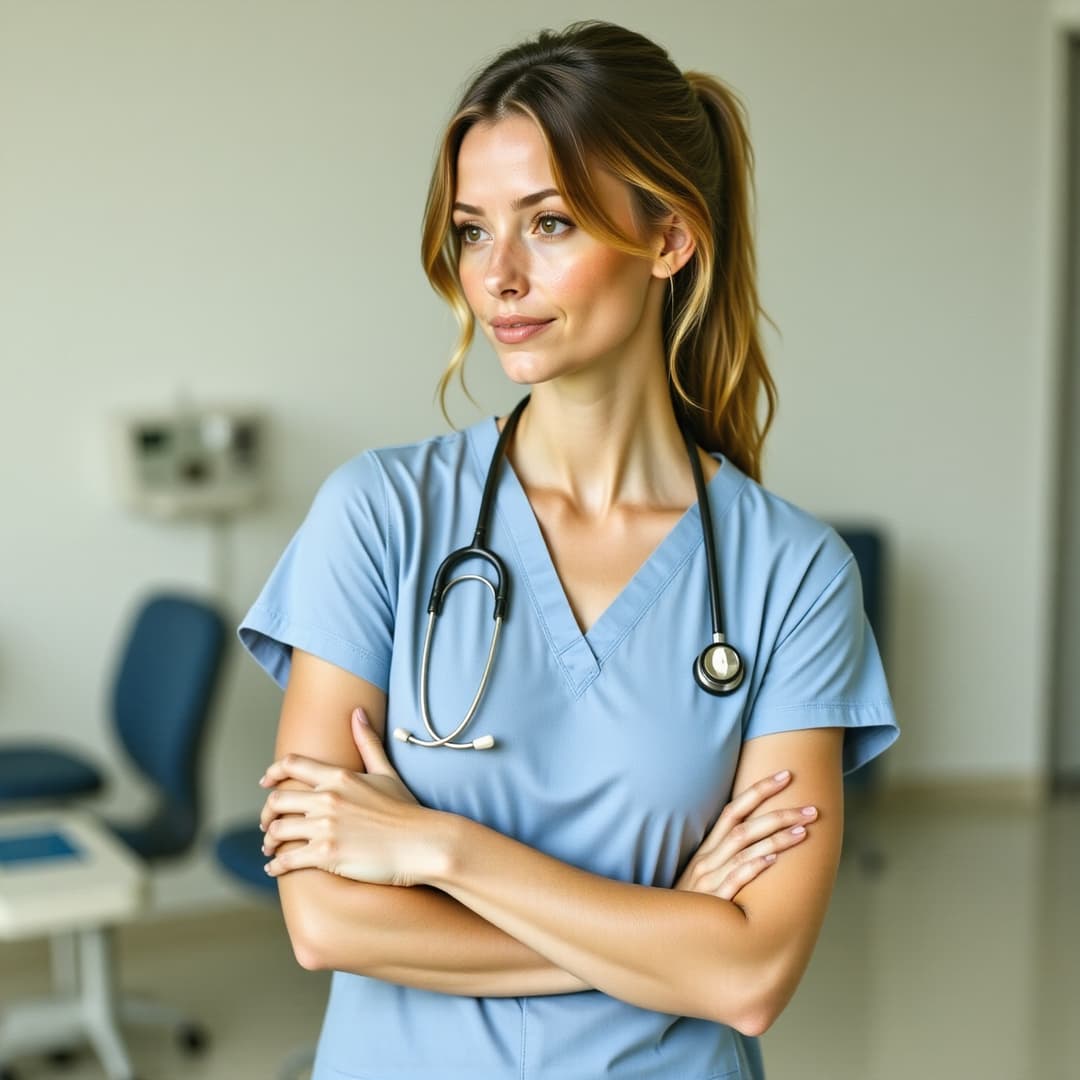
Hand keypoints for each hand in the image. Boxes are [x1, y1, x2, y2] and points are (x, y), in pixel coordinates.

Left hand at [258, 708, 427, 885]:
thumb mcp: (386, 772)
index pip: (291, 764)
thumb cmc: (406, 810)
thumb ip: (368, 742)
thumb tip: (358, 712)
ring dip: (269, 841)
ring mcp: (326, 827)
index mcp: (338, 776)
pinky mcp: (327, 855)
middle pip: (277, 801)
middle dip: (266, 813)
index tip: (265, 782)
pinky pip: (287, 860)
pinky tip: (274, 867)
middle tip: (266, 823)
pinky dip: (275, 865)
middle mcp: (327, 798)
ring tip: (271, 848)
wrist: (422, 843)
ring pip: (278, 831)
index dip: (272, 772)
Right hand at [674, 770, 815, 900]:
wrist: (666, 932)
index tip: (785, 776)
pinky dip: (752, 867)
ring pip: (743, 849)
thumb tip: (759, 840)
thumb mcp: (704, 874)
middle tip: (811, 810)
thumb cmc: (692, 904)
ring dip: (775, 839)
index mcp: (707, 849)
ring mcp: (709, 879)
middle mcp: (708, 858)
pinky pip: (734, 879)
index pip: (733, 810)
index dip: (758, 791)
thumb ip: (725, 858)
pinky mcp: (713, 901)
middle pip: (745, 827)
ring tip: (803, 831)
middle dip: (779, 814)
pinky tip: (773, 860)